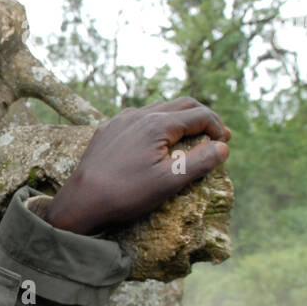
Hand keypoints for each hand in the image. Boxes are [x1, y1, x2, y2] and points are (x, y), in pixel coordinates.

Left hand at [44, 97, 230, 234]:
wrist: (80, 201)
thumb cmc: (125, 193)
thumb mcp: (169, 182)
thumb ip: (200, 162)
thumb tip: (223, 147)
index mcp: (157, 124)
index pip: (199, 115)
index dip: (217, 127)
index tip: (225, 143)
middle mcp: (139, 115)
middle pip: (182, 104)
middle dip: (203, 118)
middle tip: (216, 135)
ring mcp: (120, 120)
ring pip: (159, 109)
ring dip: (180, 119)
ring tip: (190, 137)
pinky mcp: (107, 129)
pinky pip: (138, 117)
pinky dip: (157, 123)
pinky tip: (156, 140)